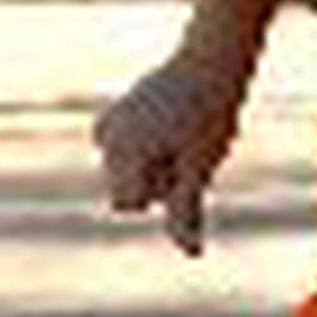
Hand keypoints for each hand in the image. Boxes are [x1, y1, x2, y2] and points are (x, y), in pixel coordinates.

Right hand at [94, 50, 239, 256]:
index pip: (128, 204)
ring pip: (122, 177)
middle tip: (183, 147)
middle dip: (153, 183)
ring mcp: (106, 125)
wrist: (209, 63)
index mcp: (124, 147)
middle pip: (123, 194)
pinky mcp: (111, 119)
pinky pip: (122, 160)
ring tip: (177, 136)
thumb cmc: (210, 116)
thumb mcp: (201, 167)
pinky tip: (165, 129)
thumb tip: (192, 253)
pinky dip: (144, 154)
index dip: (162, 190)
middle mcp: (106, 135)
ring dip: (151, 168)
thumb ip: (187, 211)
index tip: (182, 159)